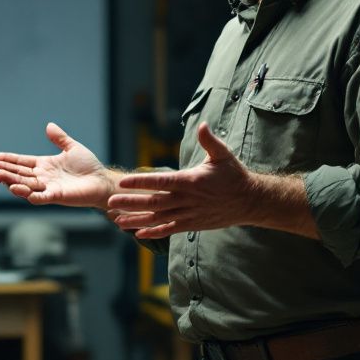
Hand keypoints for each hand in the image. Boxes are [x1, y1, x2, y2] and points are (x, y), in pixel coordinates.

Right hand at [0, 122, 116, 208]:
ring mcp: (48, 188)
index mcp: (44, 165)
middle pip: (19, 174)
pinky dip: (29, 194)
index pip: (22, 162)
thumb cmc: (89, 166)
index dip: (8, 160)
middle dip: (4, 171)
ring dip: (11, 181)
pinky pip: (39, 197)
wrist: (102, 181)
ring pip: (25, 185)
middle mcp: (43, 177)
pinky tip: (17, 190)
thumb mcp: (72, 148)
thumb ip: (60, 139)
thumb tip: (49, 125)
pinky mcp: (56, 196)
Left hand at [109, 122, 261, 238]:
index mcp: (191, 181)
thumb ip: (210, 141)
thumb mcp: (223, 155)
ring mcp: (189, 214)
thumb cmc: (234, 175)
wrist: (249, 202)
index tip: (123, 182)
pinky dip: (154, 232)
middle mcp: (187, 200)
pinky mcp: (192, 224)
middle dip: (131, 202)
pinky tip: (138, 234)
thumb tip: (203, 125)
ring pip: (158, 218)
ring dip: (137, 220)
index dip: (141, 182)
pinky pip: (169, 229)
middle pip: (154, 202)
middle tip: (110, 201)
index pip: (161, 181)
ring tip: (117, 220)